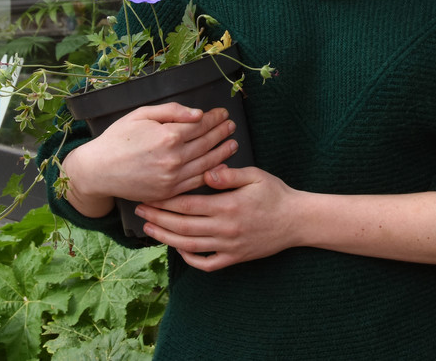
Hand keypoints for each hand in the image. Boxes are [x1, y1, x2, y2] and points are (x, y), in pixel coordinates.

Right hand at [61, 103, 237, 217]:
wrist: (98, 170)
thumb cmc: (118, 138)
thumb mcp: (141, 114)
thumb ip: (171, 111)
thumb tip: (198, 113)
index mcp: (167, 135)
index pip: (200, 124)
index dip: (214, 118)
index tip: (223, 113)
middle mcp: (173, 158)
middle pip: (206, 143)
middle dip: (221, 132)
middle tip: (231, 126)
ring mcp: (172, 178)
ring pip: (206, 163)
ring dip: (222, 152)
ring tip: (233, 144)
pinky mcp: (168, 192)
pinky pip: (196, 183)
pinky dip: (212, 174)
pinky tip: (220, 166)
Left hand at [135, 166, 298, 271]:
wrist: (297, 220)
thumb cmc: (275, 194)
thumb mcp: (255, 175)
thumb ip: (228, 174)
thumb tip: (207, 172)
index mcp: (227, 206)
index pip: (187, 206)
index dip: (164, 202)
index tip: (148, 196)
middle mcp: (225, 228)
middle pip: (182, 226)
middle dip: (157, 218)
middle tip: (139, 210)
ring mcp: (229, 246)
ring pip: (190, 246)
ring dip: (166, 238)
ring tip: (149, 229)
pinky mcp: (235, 258)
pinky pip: (208, 263)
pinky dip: (191, 259)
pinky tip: (179, 249)